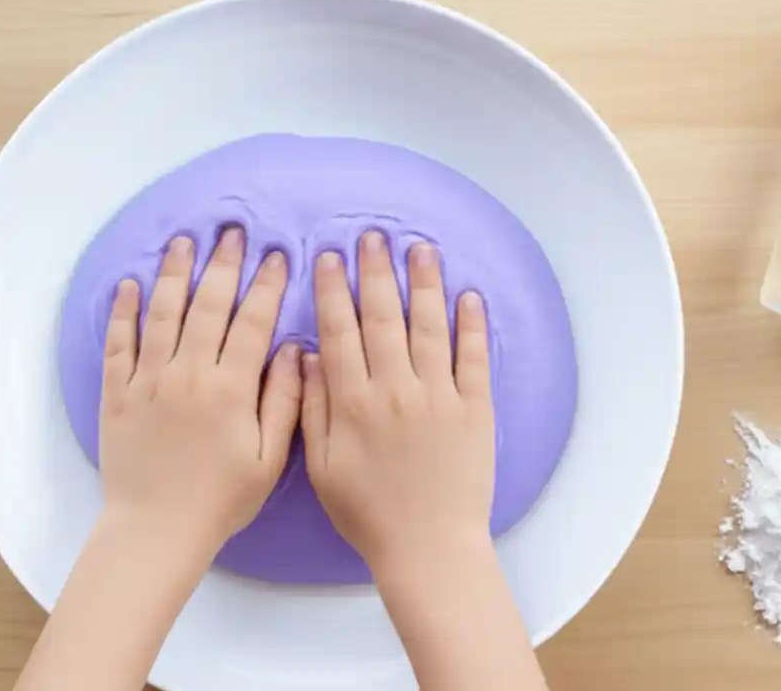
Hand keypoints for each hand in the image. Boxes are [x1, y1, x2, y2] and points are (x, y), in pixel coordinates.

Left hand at [98, 227, 302, 548]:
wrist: (156, 530)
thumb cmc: (221, 500)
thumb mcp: (269, 458)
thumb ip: (283, 401)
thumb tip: (292, 350)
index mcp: (230, 389)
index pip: (253, 323)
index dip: (267, 286)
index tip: (277, 256)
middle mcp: (189, 375)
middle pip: (208, 306)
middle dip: (224, 264)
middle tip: (233, 230)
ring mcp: (149, 382)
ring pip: (163, 314)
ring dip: (175, 273)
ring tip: (185, 241)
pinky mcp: (118, 395)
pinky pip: (119, 343)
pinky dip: (124, 311)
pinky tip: (131, 284)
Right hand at [302, 231, 494, 571]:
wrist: (428, 546)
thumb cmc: (367, 513)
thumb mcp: (320, 466)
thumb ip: (311, 408)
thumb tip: (305, 355)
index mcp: (352, 403)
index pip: (339, 332)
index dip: (332, 291)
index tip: (328, 257)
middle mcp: (395, 390)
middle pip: (383, 317)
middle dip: (375, 272)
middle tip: (372, 235)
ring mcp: (439, 397)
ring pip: (429, 327)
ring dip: (424, 283)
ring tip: (420, 247)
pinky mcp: (475, 410)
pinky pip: (473, 358)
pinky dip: (471, 324)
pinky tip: (468, 295)